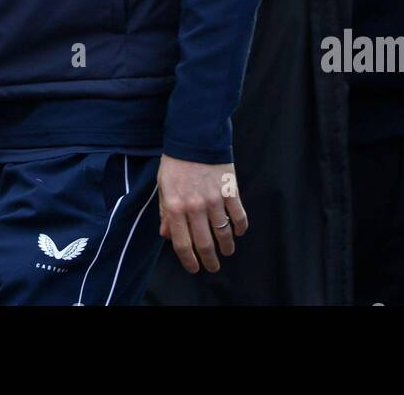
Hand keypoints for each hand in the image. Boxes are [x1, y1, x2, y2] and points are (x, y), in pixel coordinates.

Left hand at [156, 154, 248, 272]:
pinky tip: (239, 232)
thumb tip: (167, 235)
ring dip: (226, 247)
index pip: (182, 243)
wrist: (195, 136)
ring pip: (223, 233)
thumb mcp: (163, 186)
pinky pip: (238, 216)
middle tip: (213, 267)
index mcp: (174, 206)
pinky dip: (240, 227)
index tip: (194, 268)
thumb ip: (165, 212)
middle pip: (204, 243)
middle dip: (209, 260)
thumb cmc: (176, 162)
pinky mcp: (230, 191)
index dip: (189, 260)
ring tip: (227, 252)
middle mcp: (194, 207)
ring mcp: (214, 200)